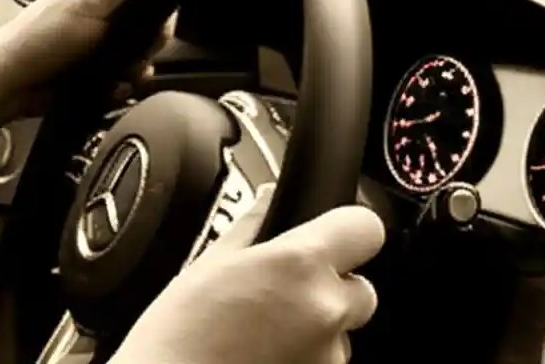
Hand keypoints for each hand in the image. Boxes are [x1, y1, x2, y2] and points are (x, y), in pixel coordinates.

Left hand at [0, 0, 174, 112]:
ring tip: (125, 77)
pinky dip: (124, 84)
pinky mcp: (97, 66)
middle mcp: (104, 8)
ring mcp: (100, 38)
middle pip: (151, 24)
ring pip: (141, 51)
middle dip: (149, 46)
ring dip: (139, 68)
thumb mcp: (93, 1)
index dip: (162, 7)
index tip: (157, 27)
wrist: (9, 85)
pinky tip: (115, 88)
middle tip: (136, 57)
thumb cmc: (45, 37)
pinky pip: (126, 74)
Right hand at [114, 186, 385, 363]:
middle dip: (331, 288)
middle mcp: (326, 309)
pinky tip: (267, 356)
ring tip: (267, 334)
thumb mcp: (207, 266)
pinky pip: (328, 361)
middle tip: (284, 297)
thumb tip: (270, 197)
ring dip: (318, 328)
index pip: (366, 228)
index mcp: (300, 265)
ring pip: (343, 331)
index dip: (349, 230)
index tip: (334, 236)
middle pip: (361, 287)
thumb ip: (252, 225)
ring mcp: (329, 355)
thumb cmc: (178, 339)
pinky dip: (308, 358)